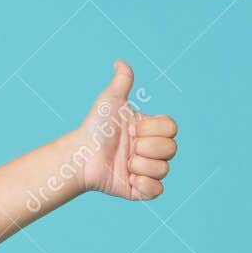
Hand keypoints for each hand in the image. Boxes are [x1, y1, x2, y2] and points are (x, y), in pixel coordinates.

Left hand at [75, 60, 178, 200]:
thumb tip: (120, 62)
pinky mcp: (139, 190)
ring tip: (124, 163)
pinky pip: (157, 191)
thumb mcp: (110, 102)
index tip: (130, 128)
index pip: (171, 128)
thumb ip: (121, 82)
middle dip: (145, 147)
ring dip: (140, 165)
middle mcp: (151, 150)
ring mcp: (146, 170)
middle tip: (126, 147)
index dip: (152, 129)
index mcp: (150, 130)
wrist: (80, 156)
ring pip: (164, 169)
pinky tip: (127, 178)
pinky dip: (144, 185)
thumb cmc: (95, 128)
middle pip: (171, 149)